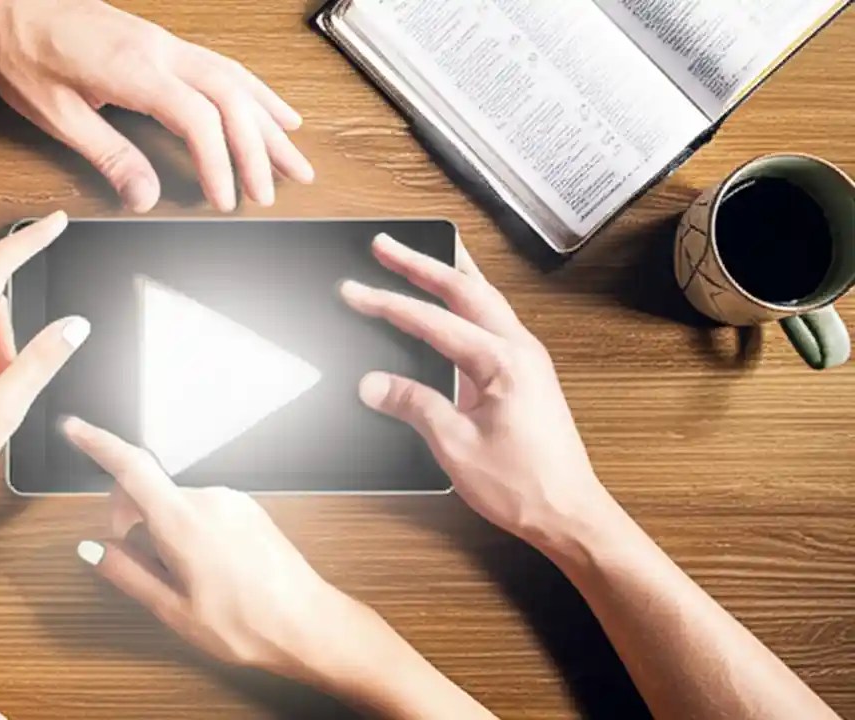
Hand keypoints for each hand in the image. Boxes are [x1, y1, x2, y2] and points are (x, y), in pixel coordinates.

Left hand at [0, 0, 313, 211]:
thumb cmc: (22, 47)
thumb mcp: (53, 113)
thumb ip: (107, 155)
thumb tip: (144, 197)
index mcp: (133, 70)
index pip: (197, 118)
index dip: (218, 162)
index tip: (225, 200)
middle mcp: (160, 52)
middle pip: (230, 99)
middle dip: (258, 149)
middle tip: (273, 192)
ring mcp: (167, 44)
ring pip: (236, 80)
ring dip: (269, 122)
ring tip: (295, 159)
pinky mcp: (163, 44)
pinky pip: (225, 66)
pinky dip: (256, 93)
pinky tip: (274, 112)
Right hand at [63, 417, 381, 683]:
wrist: (309, 624)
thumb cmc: (249, 624)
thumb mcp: (175, 611)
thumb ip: (129, 573)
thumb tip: (93, 549)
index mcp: (185, 522)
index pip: (131, 467)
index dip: (97, 443)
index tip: (74, 428)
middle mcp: (210, 499)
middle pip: (149, 488)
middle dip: (128, 515)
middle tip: (129, 556)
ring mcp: (232, 501)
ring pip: (175, 502)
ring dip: (161, 527)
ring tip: (180, 576)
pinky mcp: (247, 508)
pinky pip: (202, 507)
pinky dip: (187, 527)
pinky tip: (204, 567)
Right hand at [340, 234, 605, 546]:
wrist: (569, 514)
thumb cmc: (524, 486)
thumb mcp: (456, 447)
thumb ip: (414, 406)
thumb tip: (373, 384)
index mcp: (504, 363)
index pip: (433, 322)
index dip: (387, 303)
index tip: (353, 291)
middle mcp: (520, 350)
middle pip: (464, 289)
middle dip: (421, 264)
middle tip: (383, 245)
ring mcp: (526, 359)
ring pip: (483, 298)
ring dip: (446, 274)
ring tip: (416, 255)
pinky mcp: (525, 372)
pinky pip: (491, 320)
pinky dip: (465, 300)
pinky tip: (452, 300)